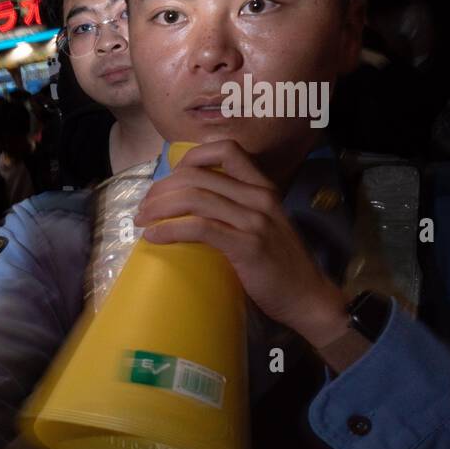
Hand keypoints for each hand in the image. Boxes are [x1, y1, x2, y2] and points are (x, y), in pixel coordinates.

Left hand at [134, 140, 346, 349]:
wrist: (307, 297)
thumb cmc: (278, 265)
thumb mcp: (262, 225)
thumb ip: (236, 209)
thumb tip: (191, 205)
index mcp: (263, 187)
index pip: (225, 150)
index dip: (189, 159)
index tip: (168, 181)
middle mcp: (259, 197)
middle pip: (197, 176)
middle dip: (161, 189)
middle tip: (144, 207)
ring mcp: (254, 220)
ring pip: (194, 198)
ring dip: (158, 208)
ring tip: (142, 221)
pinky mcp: (247, 245)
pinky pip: (199, 228)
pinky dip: (169, 229)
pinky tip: (153, 237)